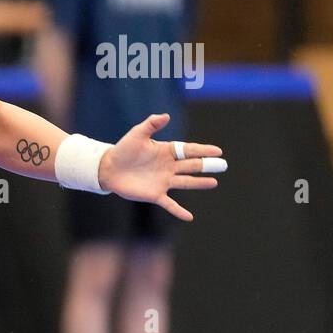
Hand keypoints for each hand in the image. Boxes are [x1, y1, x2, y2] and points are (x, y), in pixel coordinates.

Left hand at [97, 113, 227, 221]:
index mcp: (167, 151)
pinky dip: (179, 211)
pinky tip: (190, 217)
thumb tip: (166, 115)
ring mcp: (163, 181)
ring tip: (214, 183)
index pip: (189, 150)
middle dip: (207, 165)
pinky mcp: (155, 194)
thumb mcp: (137, 134)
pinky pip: (170, 204)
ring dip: (199, 183)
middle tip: (223, 165)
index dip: (203, 150)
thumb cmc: (123, 150)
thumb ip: (151, 124)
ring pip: (185, 182)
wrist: (109, 168)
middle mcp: (169, 167)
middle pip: (191, 166)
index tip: (217, 151)